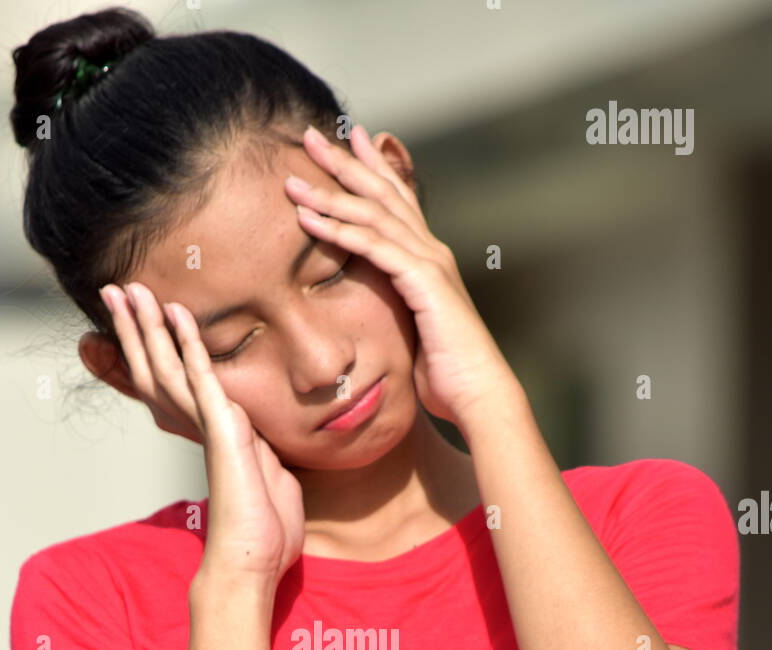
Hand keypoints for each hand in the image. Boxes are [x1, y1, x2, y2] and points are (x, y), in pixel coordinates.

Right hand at [99, 282, 304, 584]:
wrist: (253, 563)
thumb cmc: (265, 533)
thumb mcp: (269, 479)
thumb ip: (259, 452)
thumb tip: (260, 442)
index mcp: (211, 435)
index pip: (175, 383)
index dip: (156, 349)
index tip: (143, 317)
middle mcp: (200, 427)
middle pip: (157, 367)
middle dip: (136, 328)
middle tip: (115, 290)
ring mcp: (208, 427)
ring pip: (168, 366)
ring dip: (149, 325)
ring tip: (128, 289)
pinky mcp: (223, 431)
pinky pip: (205, 378)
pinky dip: (191, 344)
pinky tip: (178, 314)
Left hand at [283, 123, 508, 433]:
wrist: (478, 393)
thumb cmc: (447, 374)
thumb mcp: (416, 332)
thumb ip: (399, 309)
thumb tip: (377, 312)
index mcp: (430, 260)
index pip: (397, 202)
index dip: (371, 168)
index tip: (347, 141)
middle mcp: (432, 251)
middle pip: (383, 193)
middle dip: (345, 161)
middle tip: (310, 134)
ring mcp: (429, 263)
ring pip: (373, 214)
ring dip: (330, 192)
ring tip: (293, 177)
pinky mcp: (423, 281)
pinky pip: (373, 247)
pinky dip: (339, 230)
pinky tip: (309, 220)